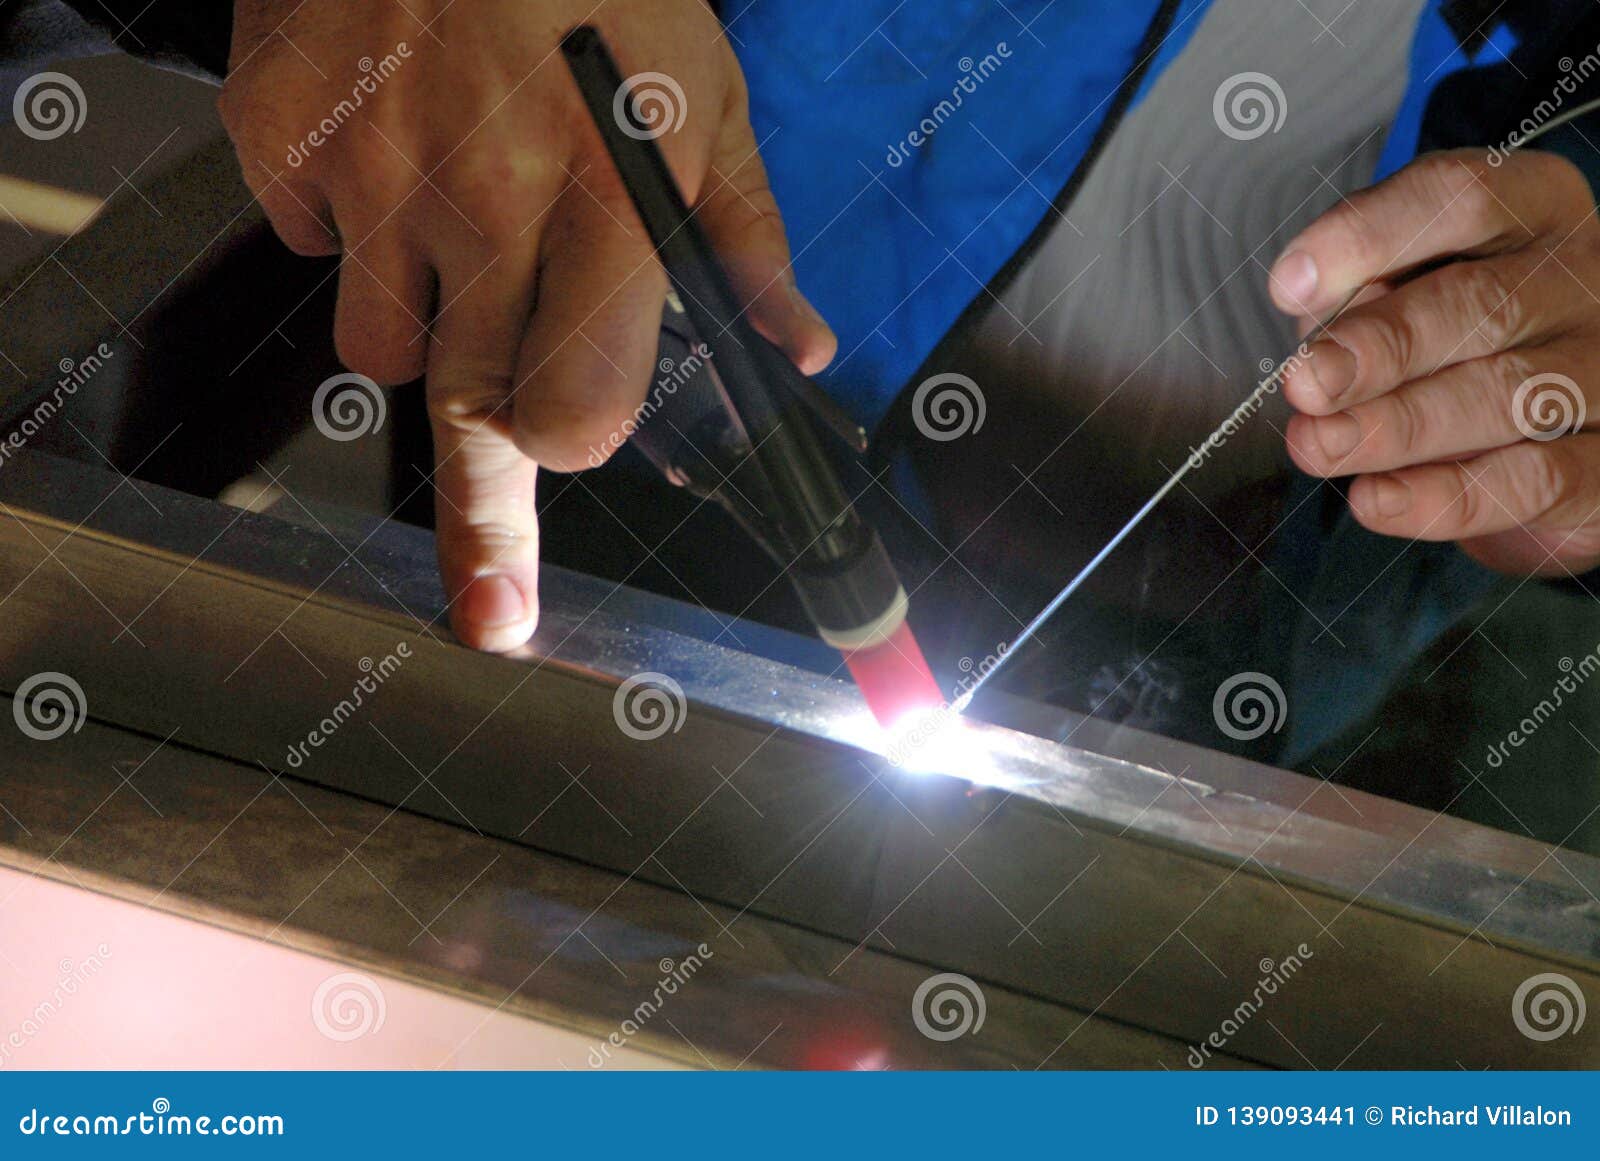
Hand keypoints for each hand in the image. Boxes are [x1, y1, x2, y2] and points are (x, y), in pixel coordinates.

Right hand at [220, 0, 834, 649]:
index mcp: (606, 201)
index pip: (573, 409)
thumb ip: (745, 237)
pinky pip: (318, 251)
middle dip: (483, 492)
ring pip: (381, 352)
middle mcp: (483, 202)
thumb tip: (798, 347)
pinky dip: (353, 232)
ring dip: (425, 333)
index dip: (571, 445)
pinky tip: (393, 159)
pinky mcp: (282, 136)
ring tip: (460, 248)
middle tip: (492, 590)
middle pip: (463, 417)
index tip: (568, 469)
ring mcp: (371, 173)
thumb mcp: (706, 94)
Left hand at [1270, 148, 1599, 576]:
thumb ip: (1365, 290)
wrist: (1554, 419)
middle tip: (1306, 384)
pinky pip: (1534, 480)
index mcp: (1532, 207)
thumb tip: (1322, 321)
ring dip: (1395, 427)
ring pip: (1504, 394)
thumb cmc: (1457, 332)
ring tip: (1318, 446)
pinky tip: (1375, 499)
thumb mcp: (1408, 283)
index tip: (1289, 285)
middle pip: (1480, 304)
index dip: (1368, 238)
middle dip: (1378, 349)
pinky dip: (1445, 496)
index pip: (1459, 199)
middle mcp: (1584, 276)